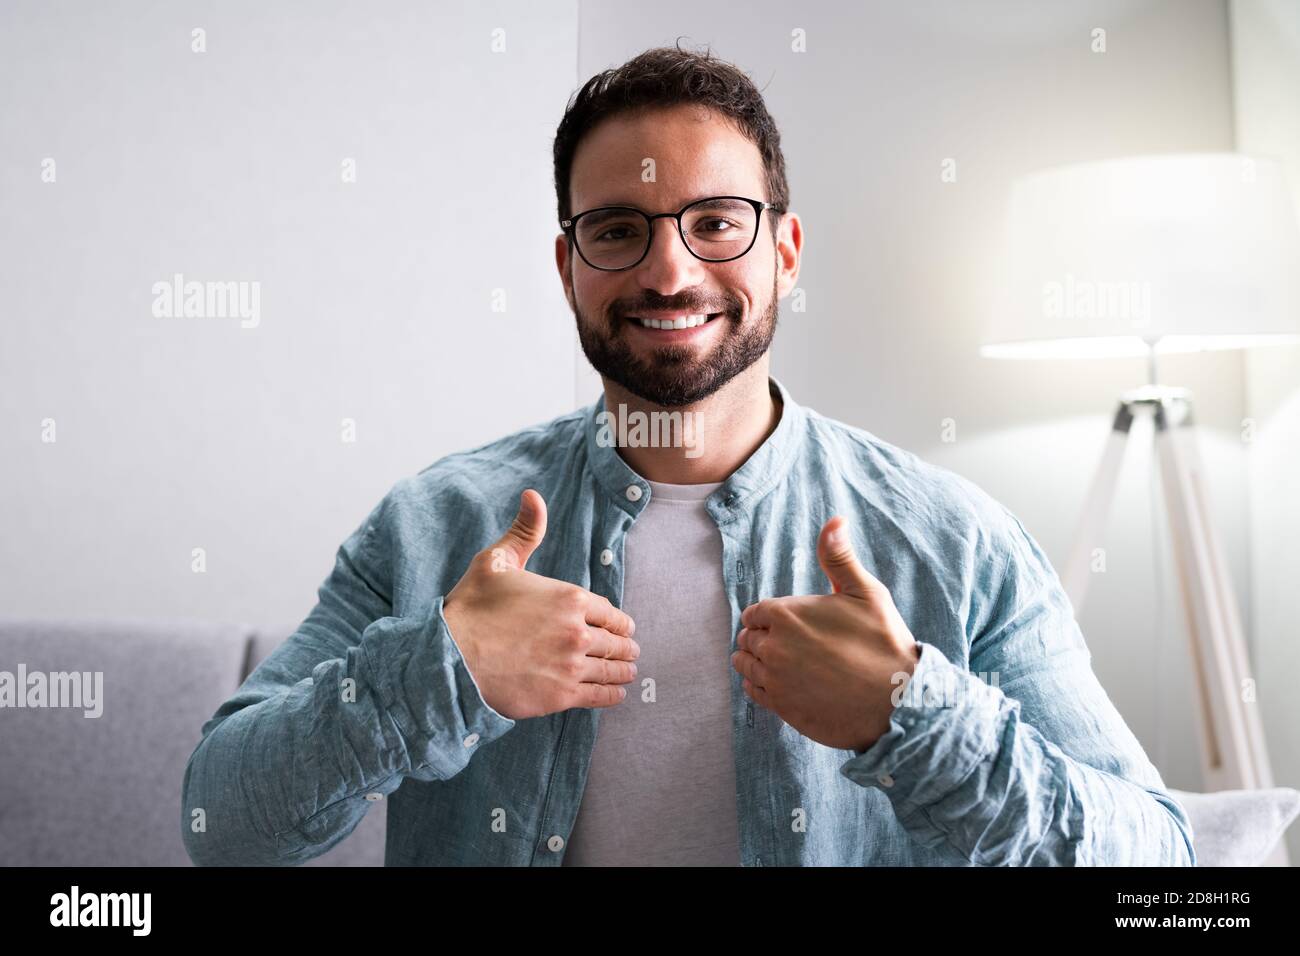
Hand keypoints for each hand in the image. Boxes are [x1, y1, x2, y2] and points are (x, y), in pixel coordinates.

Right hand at [443, 488, 639, 718]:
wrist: (448, 658)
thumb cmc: (471, 608)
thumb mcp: (496, 561)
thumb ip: (524, 531)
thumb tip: (533, 495)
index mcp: (570, 598)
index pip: (611, 612)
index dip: (619, 621)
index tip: (623, 627)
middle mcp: (577, 632)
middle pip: (617, 642)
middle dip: (625, 646)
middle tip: (630, 651)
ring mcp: (571, 666)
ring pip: (613, 670)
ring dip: (624, 670)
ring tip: (628, 672)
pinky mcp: (561, 696)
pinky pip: (601, 697)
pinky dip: (612, 696)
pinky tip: (616, 694)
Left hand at [732, 515, 920, 751]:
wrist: (897, 701)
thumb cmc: (883, 643)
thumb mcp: (865, 592)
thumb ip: (839, 557)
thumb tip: (835, 520)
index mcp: (785, 614)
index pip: (754, 612)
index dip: (769, 616)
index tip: (789, 623)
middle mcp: (772, 646)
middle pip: (748, 637)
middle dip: (763, 637)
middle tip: (790, 643)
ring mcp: (774, 679)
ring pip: (745, 664)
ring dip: (757, 660)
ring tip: (783, 663)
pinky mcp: (780, 707)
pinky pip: (753, 693)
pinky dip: (761, 686)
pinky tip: (783, 684)